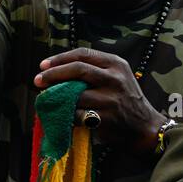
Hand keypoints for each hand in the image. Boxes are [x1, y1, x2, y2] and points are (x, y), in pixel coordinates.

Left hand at [34, 48, 165, 155]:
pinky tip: (62, 115)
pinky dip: (66, 115)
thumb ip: (93, 69)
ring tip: (48, 100)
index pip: (82, 54)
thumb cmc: (125, 99)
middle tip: (37, 81)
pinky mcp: (106, 118)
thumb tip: (55, 69)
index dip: (59, 58)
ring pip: (75, 94)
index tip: (42, 65)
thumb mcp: (116, 76)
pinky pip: (77, 114)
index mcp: (116, 64)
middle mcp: (115, 78)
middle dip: (53, 74)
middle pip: (77, 70)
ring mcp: (111, 99)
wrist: (145, 127)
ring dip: (57, 98)